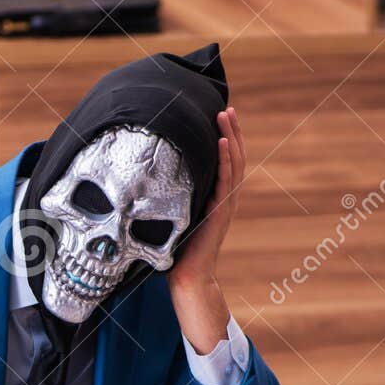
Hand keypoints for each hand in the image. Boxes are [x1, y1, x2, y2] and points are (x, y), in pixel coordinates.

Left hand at [167, 108, 244, 353]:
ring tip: (226, 116)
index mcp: (216, 197)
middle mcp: (225, 198)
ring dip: (231, 138)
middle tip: (226, 108)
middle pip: (234, 157)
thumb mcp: (175, 215)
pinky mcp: (220, 212)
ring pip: (234, 164)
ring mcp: (225, 204)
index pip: (225, 162)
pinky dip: (226, 161)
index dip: (225, 139)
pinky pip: (226, 181)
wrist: (188, 276)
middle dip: (231, 131)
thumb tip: (150, 179)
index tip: (219, 116)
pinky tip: (222, 143)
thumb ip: (174, 197)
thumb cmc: (178, 249)